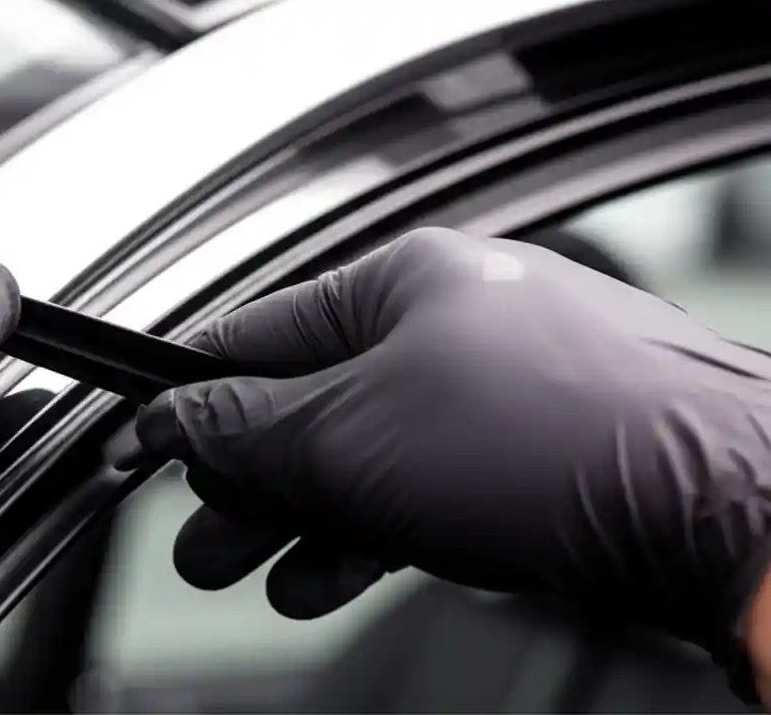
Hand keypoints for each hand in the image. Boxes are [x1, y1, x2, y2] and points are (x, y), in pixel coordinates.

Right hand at [137, 227, 770, 697]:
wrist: (728, 505)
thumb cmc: (557, 438)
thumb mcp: (353, 434)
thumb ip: (248, 430)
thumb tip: (171, 421)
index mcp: (401, 282)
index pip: (257, 334)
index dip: (192, 398)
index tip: (146, 446)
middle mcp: (450, 325)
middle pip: (310, 404)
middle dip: (245, 481)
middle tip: (201, 539)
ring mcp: (497, 392)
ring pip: (366, 455)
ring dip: (301, 519)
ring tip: (253, 571)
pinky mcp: (534, 458)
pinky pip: (423, 489)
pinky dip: (370, 532)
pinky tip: (330, 575)